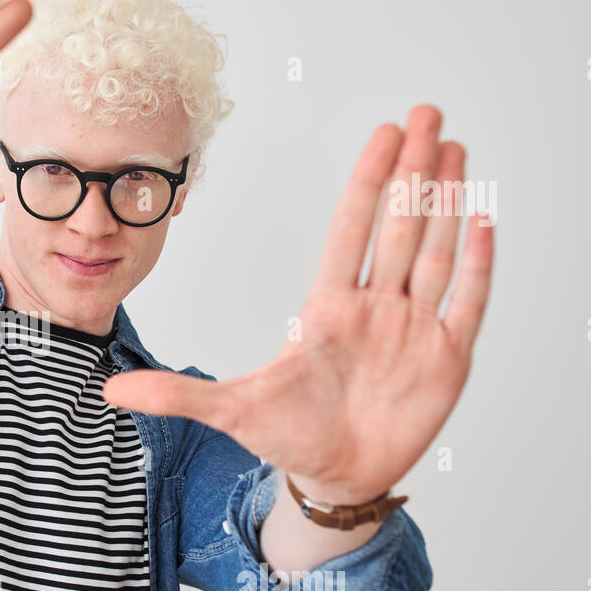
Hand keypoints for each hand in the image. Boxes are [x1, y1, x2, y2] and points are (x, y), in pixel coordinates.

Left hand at [102, 105, 494, 505]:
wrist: (337, 478)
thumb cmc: (290, 437)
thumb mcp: (229, 411)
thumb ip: (175, 395)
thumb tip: (109, 389)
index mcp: (327, 309)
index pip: (350, 230)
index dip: (368, 181)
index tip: (383, 133)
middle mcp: (375, 308)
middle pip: (398, 225)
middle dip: (414, 170)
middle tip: (428, 113)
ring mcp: (413, 330)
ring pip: (434, 252)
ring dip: (448, 202)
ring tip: (455, 149)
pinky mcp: (447, 360)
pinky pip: (467, 302)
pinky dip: (477, 264)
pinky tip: (482, 219)